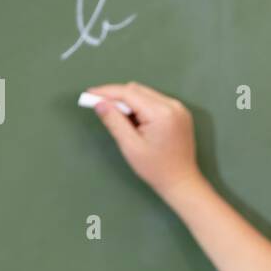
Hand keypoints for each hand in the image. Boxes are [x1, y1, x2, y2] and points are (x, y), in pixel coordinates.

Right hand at [87, 81, 201, 205]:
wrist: (181, 181)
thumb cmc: (155, 168)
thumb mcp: (130, 146)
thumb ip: (114, 121)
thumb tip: (100, 103)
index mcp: (162, 113)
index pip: (129, 93)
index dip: (107, 92)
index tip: (90, 94)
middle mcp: (173, 105)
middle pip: (137, 90)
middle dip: (117, 96)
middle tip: (101, 108)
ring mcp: (178, 108)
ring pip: (145, 94)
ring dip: (129, 101)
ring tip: (120, 120)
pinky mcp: (180, 113)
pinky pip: (155, 101)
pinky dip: (141, 106)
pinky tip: (135, 121)